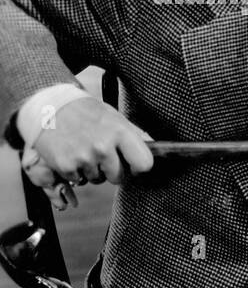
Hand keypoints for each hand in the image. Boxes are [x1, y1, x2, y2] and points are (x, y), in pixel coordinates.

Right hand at [22, 97, 152, 209]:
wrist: (49, 107)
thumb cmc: (87, 113)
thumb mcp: (113, 118)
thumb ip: (131, 137)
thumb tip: (158, 152)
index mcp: (120, 132)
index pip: (144, 163)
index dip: (139, 167)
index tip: (133, 165)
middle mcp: (103, 146)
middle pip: (118, 177)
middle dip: (113, 171)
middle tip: (102, 156)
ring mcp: (84, 157)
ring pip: (97, 179)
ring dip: (92, 170)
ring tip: (83, 150)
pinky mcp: (66, 166)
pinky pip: (78, 180)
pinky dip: (75, 171)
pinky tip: (70, 154)